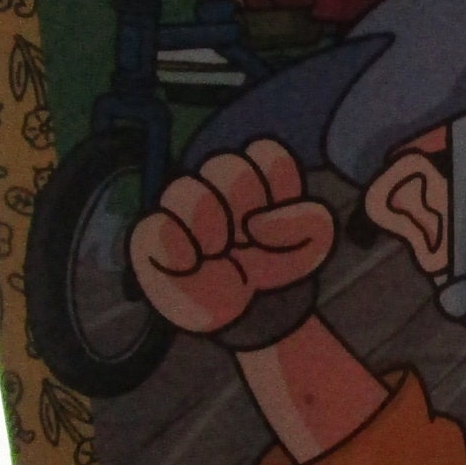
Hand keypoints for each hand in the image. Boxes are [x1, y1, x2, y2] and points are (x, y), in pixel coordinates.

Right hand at [126, 139, 335, 335]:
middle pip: (224, 165)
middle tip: (246, 238)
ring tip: (219, 253)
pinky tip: (194, 263)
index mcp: (255, 177)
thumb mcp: (312, 244)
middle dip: (242, 202)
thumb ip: (308, 219)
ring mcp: (182, 210)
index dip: (273, 185)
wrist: (252, 311)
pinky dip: (176, 244)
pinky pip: (153, 226)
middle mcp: (216, 186)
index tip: (274, 216)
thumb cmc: (276, 266)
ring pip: (185, 189)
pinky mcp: (153, 241)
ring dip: (208, 223)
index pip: (264, 154)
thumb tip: (254, 224)